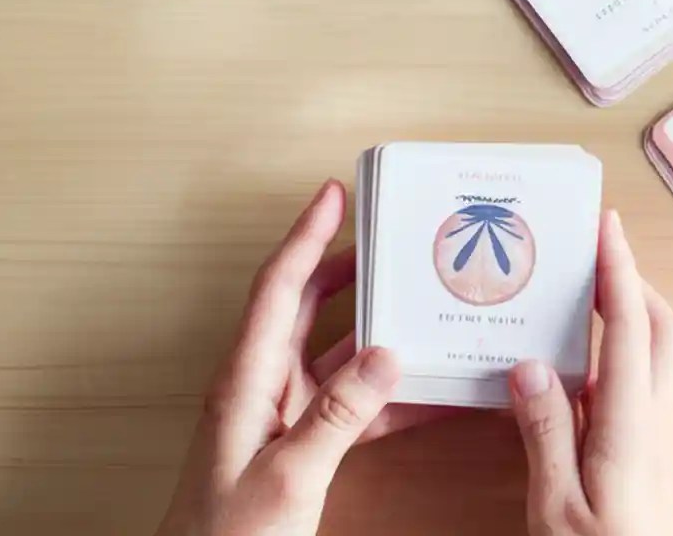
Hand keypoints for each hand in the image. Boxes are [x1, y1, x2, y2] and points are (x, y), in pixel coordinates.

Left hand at [155, 180, 444, 535]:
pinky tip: (426, 391)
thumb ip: (337, 416)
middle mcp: (263, 387)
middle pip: (304, 305)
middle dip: (344, 265)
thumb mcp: (287, 476)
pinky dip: (388, 393)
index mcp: (246, 381)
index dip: (305, 237)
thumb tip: (386, 357)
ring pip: (334, 351)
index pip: (277, 289)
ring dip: (374, 327)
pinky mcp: (301, 443)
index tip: (333, 196)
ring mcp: (282, 414)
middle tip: (385, 237)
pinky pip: (350, 402)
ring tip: (415, 303)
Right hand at [510, 212, 672, 535]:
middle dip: (634, 283)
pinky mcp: (653, 461)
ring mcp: (660, 442)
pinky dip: (616, 362)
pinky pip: (641, 391)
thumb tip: (531, 363)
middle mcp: (656, 424)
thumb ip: (546, 432)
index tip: (606, 225)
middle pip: (662, 333)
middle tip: (594, 256)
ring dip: (629, 320)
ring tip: (580, 303)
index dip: (619, 271)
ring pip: (657, 360)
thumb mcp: (558, 509)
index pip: (631, 328)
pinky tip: (575, 376)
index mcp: (631, 428)